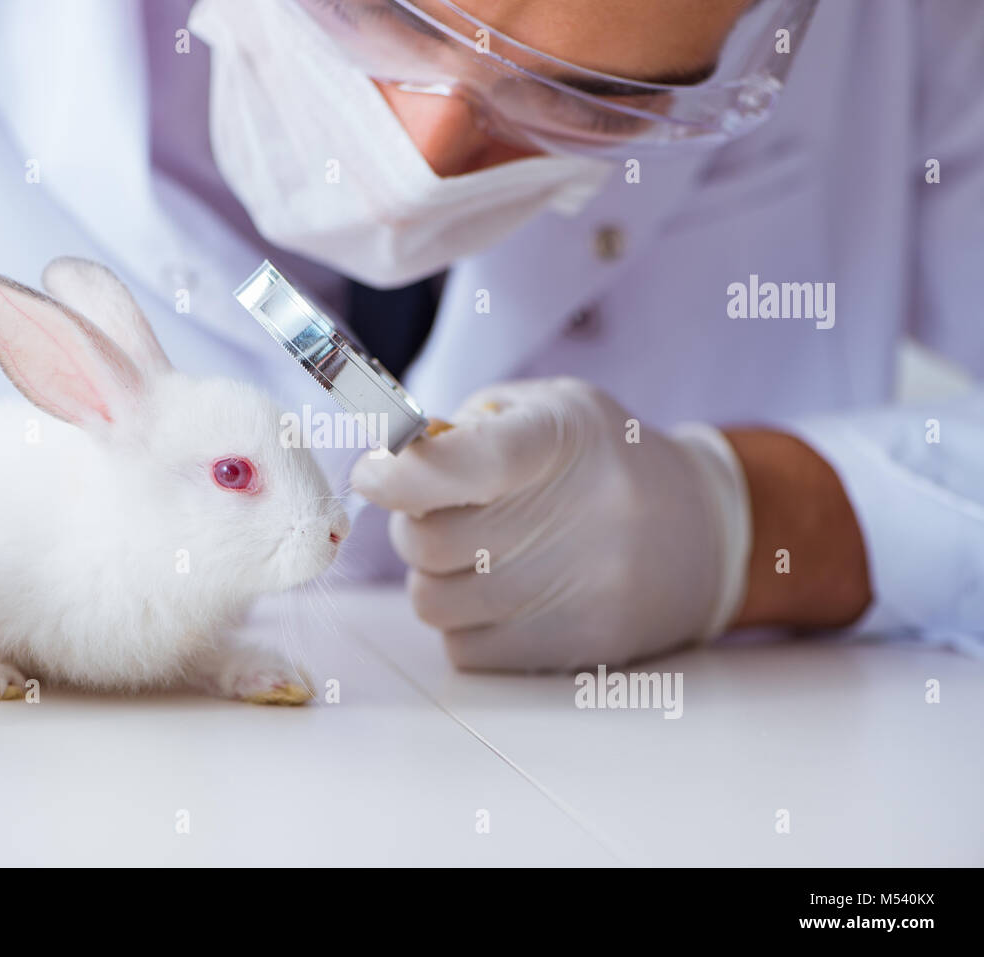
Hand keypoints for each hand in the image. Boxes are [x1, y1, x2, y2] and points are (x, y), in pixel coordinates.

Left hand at [351, 379, 752, 670]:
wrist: (699, 532)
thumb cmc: (598, 460)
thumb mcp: (547, 409)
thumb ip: (465, 427)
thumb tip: (393, 467)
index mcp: (564, 440)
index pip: (469, 463)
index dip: (403, 474)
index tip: (373, 474)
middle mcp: (581, 516)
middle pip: (429, 542)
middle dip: (411, 524)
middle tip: (438, 510)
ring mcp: (583, 590)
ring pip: (434, 602)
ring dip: (433, 577)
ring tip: (473, 553)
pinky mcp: (579, 647)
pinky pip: (464, 649)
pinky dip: (462, 623)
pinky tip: (498, 594)